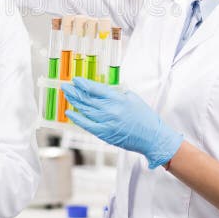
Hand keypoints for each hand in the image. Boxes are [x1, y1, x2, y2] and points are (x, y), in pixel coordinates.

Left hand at [61, 78, 183, 168]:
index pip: (96, 89)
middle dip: (74, 92)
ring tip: (67, 95)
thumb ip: (118, 93)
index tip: (75, 80)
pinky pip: (87, 125)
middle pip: (87, 99)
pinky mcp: (105, 134)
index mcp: (118, 99)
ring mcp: (106, 122)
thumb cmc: (145, 117)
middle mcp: (110, 110)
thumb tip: (104, 89)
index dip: (83, 84)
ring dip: (74, 102)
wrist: (152, 137)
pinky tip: (69, 112)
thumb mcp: (133, 98)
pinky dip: (77, 118)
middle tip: (65, 86)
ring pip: (85, 110)